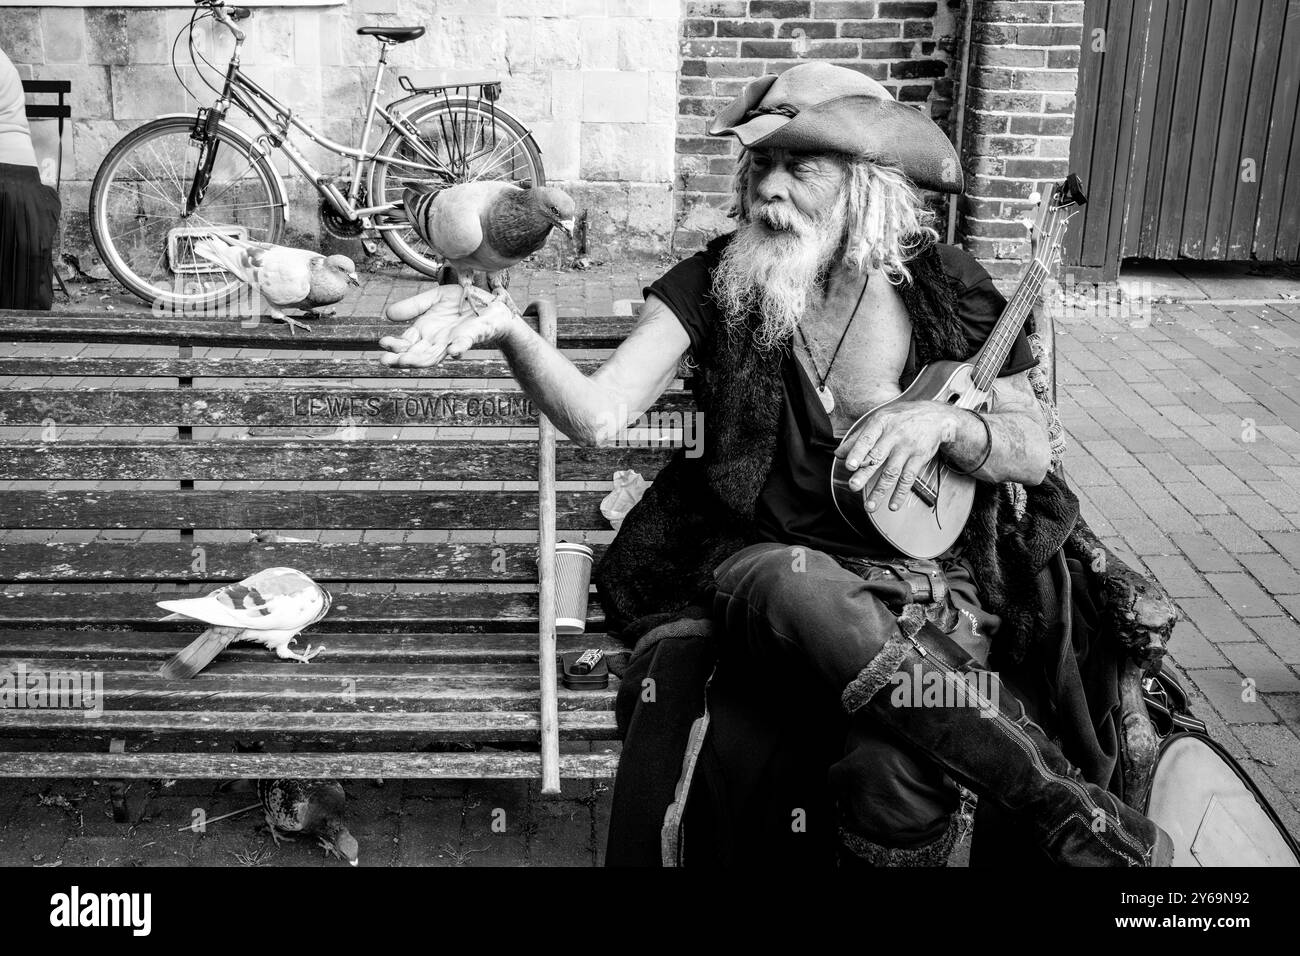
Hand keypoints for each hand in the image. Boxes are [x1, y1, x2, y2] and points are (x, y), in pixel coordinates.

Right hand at [377, 286, 517, 367]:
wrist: (490, 303)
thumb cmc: (462, 303)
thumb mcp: (434, 298)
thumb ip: (413, 306)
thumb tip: (387, 315)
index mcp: (425, 331)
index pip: (405, 343)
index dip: (394, 345)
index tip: (383, 344)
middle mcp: (437, 341)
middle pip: (417, 354)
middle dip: (402, 359)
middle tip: (386, 362)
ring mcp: (454, 341)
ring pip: (436, 355)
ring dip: (421, 360)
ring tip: (407, 362)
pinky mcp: (473, 335)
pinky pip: (465, 343)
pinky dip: (459, 348)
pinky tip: (452, 352)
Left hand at [834, 401, 960, 511]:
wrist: (934, 416)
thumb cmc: (901, 418)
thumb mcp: (879, 420)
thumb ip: (858, 437)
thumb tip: (838, 453)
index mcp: (881, 423)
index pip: (867, 439)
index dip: (857, 452)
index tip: (849, 466)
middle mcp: (894, 435)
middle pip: (877, 457)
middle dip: (864, 474)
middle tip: (853, 487)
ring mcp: (907, 447)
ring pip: (892, 472)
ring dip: (880, 491)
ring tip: (869, 506)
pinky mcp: (919, 458)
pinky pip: (908, 478)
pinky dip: (900, 493)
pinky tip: (893, 505)